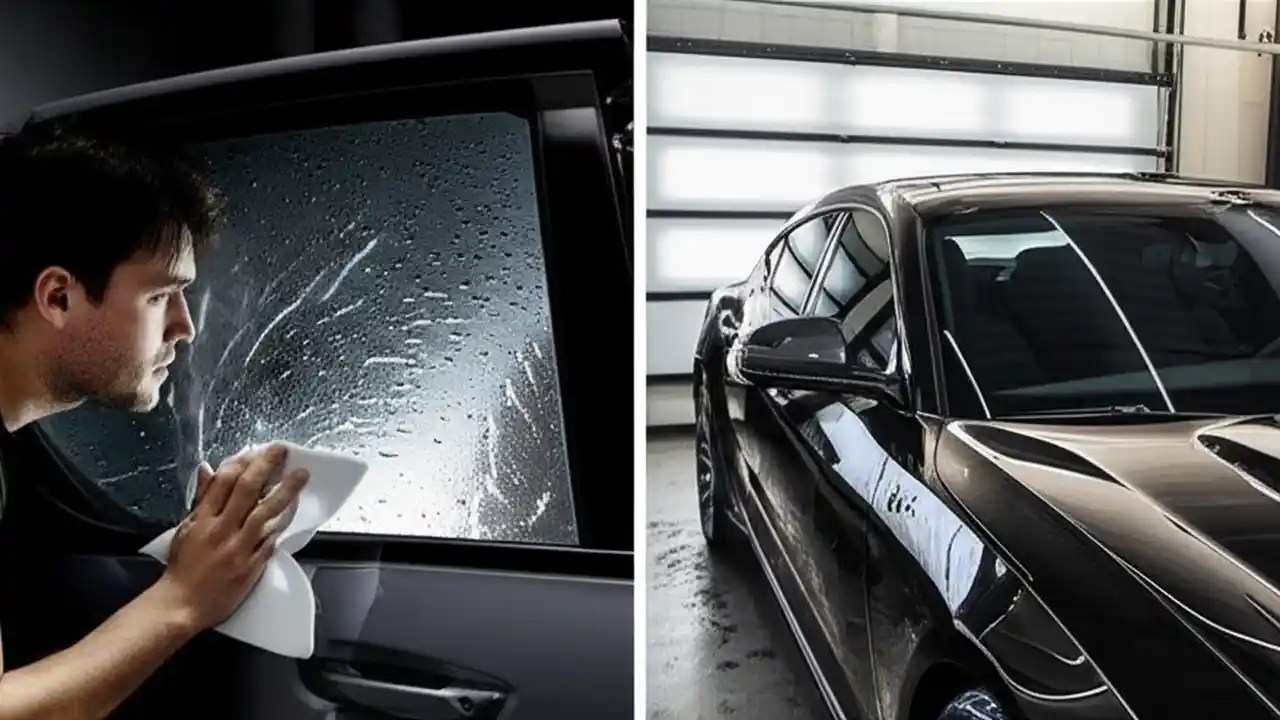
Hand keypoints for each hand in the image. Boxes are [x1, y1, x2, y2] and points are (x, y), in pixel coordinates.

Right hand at [153, 443, 308, 631]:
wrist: (182, 604)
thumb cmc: (182, 568)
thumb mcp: (186, 528)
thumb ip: (201, 499)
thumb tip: (208, 470)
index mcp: (203, 519)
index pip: (225, 481)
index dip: (243, 462)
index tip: (257, 451)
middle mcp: (222, 531)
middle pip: (248, 490)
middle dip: (267, 466)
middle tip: (282, 451)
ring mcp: (239, 548)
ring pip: (266, 512)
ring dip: (286, 491)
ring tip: (300, 476)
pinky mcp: (252, 565)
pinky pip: (272, 539)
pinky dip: (283, 522)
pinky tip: (293, 509)